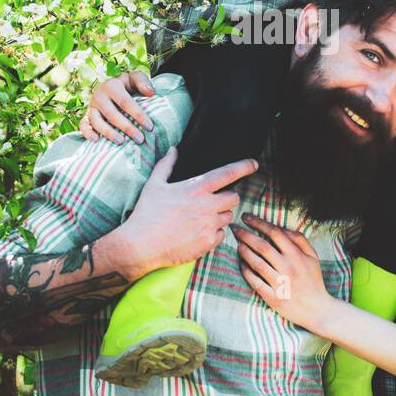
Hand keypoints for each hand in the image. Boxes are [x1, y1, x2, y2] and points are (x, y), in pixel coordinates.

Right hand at [79, 70, 155, 143]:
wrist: (111, 87)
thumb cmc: (127, 85)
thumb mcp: (135, 78)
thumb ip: (143, 82)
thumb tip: (151, 93)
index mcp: (111, 85)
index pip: (125, 102)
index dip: (137, 114)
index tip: (149, 126)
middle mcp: (99, 95)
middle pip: (112, 114)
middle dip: (126, 127)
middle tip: (140, 139)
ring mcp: (91, 106)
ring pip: (97, 121)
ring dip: (109, 133)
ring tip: (122, 142)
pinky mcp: (86, 116)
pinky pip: (83, 125)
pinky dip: (88, 133)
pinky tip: (97, 140)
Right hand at [113, 148, 257, 278]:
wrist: (141, 245)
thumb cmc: (146, 213)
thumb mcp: (154, 184)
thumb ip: (166, 165)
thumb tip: (174, 150)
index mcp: (196, 188)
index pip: (228, 173)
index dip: (244, 166)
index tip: (254, 164)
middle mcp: (207, 206)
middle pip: (234, 198)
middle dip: (226, 197)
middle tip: (212, 200)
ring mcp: (209, 226)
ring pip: (227, 217)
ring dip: (219, 215)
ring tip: (200, 218)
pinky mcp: (208, 243)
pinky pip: (221, 235)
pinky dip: (213, 233)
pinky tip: (197, 232)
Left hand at [234, 214, 334, 330]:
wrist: (317, 310)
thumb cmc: (313, 281)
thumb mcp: (313, 257)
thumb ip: (300, 240)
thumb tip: (282, 228)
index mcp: (297, 256)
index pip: (275, 233)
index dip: (259, 222)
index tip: (247, 217)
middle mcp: (288, 268)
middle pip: (262, 246)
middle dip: (245, 234)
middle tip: (234, 227)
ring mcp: (280, 284)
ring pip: (257, 263)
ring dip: (244, 251)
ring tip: (237, 243)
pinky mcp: (273, 298)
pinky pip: (255, 282)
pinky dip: (246, 271)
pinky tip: (241, 263)